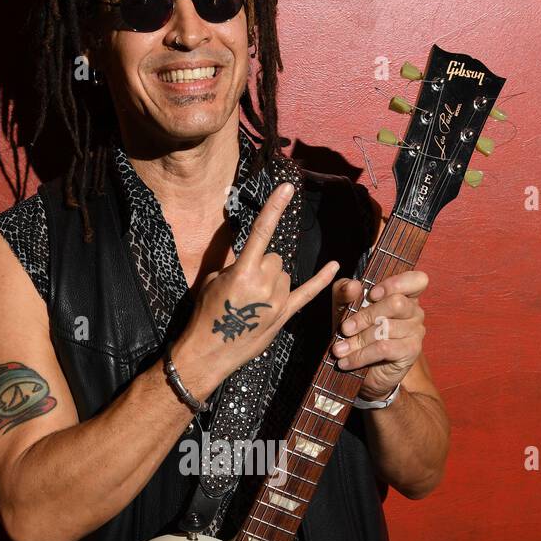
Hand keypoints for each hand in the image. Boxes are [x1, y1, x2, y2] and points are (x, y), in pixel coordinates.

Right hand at [173, 182, 338, 400]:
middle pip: (275, 257)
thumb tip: (248, 255)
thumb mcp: (213, 281)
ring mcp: (277, 300)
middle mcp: (265, 283)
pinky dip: (321, 280)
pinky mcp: (284, 315)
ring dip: (271, 280)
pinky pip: (307, 293)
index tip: (287, 187)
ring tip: (252, 302)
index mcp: (244, 271)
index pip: (262, 232)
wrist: (208, 352)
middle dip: (261, 265)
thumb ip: (233, 264)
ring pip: (284, 274)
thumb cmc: (206, 315)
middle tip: (244, 287)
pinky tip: (334, 266)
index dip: (274, 207)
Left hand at [329, 269, 427, 400]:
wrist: (365, 372)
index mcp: (404, 294)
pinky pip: (384, 348)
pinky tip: (346, 361)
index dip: (395, 284)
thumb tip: (352, 285)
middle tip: (345, 329)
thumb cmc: (357, 334)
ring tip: (339, 349)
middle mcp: (414, 311)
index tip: (372, 294)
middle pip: (396, 303)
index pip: (417, 280)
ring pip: (386, 328)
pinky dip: (360, 355)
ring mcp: (416, 331)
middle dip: (365, 316)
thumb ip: (345, 293)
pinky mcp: (411, 351)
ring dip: (358, 340)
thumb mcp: (345, 309)